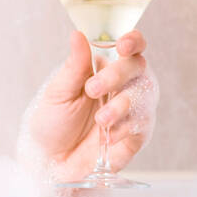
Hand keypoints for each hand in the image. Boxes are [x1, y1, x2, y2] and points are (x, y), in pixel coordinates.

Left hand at [19, 30, 157, 182]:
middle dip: (118, 75)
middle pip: (139, 66)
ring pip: (144, 95)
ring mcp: (134, 109)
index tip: (122, 45)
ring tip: (100, 119)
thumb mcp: (58, 93)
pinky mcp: (138, 134)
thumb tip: (78, 34)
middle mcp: (125, 84)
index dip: (132, 41)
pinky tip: (108, 135)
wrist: (52, 162)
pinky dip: (125, 128)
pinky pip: (142, 124)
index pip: (129, 46)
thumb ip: (74, 66)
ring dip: (122, 105)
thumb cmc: (54, 123)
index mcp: (106, 67)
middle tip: (93, 88)